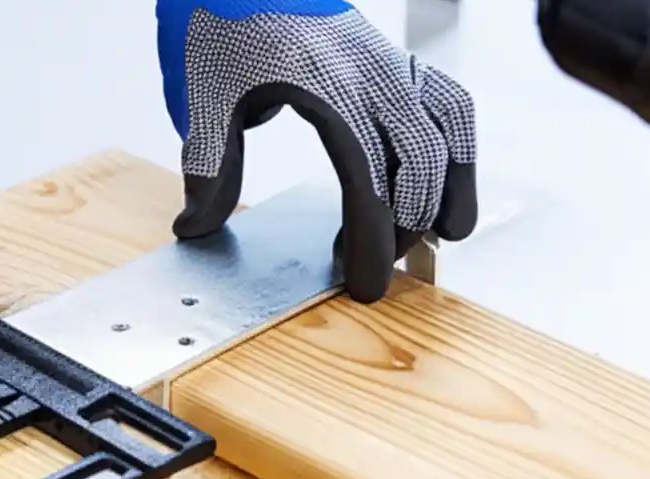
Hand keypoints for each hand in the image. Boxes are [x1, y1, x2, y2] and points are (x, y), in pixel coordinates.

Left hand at [156, 0, 478, 302]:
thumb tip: (196, 229)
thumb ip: (207, 167)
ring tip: (442, 231)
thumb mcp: (201, 94)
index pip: (367, 175)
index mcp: (324, 83)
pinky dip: (453, 141)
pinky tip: (441, 174)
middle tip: (384, 264)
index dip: (374, 236)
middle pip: (419, 159)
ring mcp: (387, 56)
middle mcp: (369, 69)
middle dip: (411, 222)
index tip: (367, 281)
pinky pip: (446, 96)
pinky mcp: (391, 52)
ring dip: (452, 182)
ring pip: (448, 124)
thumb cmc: (220, 16)